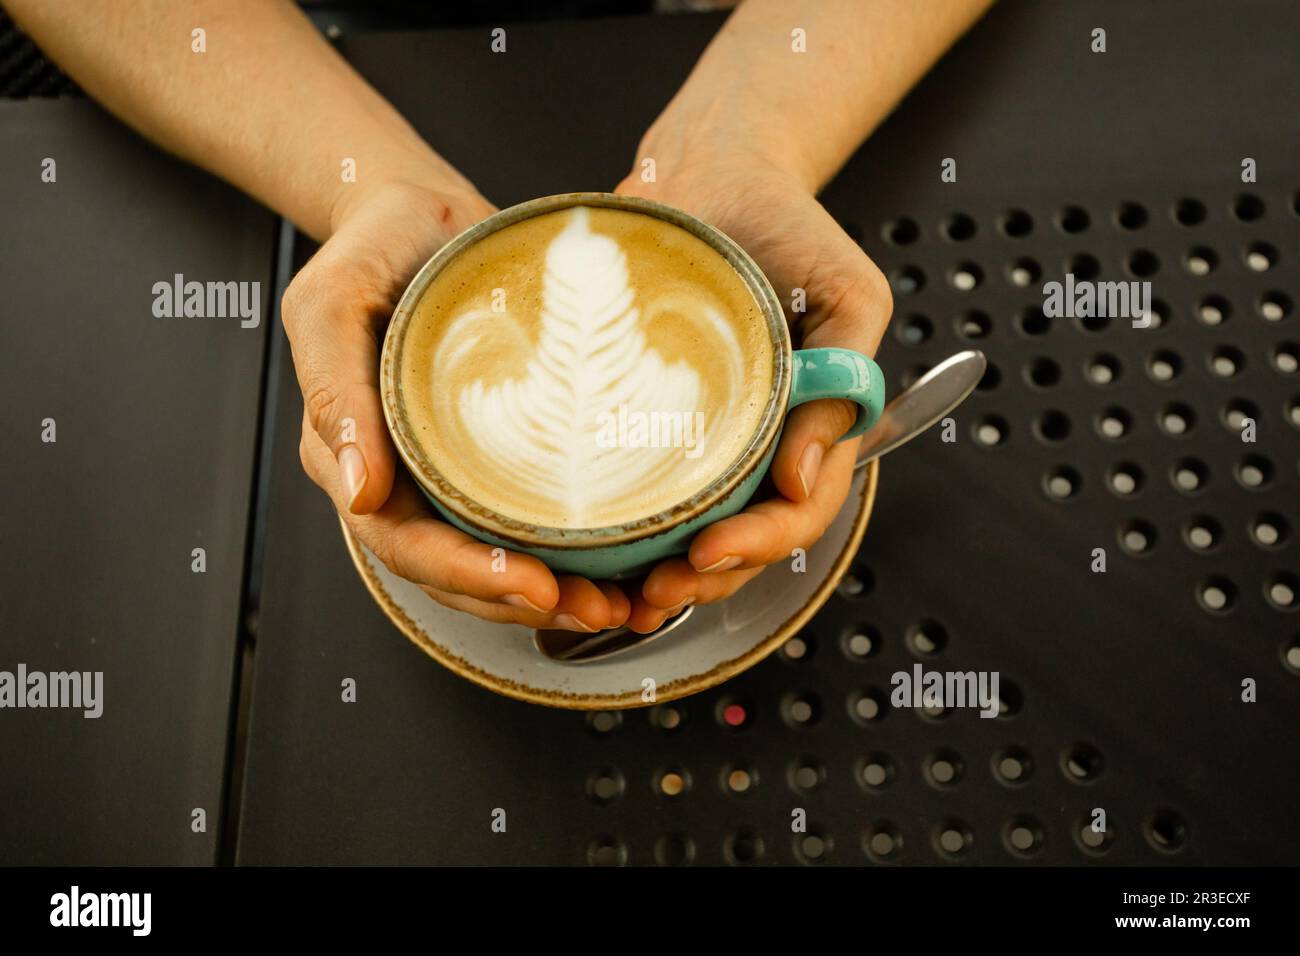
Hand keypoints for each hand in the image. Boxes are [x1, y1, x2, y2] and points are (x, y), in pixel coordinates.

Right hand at [284, 180, 629, 631]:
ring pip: (493, 558)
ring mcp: (447, 470)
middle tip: (597, 608)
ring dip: (551, 593)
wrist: (423, 213)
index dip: (468, 575)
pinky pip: (525, 517)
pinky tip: (619, 560)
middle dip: (523, 601)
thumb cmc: (373, 247)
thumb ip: (334, 390)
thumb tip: (359, 494)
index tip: (534, 584)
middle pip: (455, 571)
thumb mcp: (332, 302)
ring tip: (619, 602)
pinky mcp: (492, 454)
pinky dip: (568, 550)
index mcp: (353, 454)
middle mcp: (400, 476)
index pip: (403, 543)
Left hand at [614, 157, 892, 630]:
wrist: (711, 172)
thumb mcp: (848, 294)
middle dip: (705, 579)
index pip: (802, 510)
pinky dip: (623, 536)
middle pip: (744, 541)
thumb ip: (844, 379)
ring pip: (691, 534)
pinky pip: (641, 493)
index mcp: (811, 422)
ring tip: (622, 597)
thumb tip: (807, 475)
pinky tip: (593, 556)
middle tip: (657, 592)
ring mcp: (704, 438)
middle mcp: (758, 442)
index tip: (713, 548)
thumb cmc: (786, 225)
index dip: (763, 543)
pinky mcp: (649, 422)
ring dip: (663, 577)